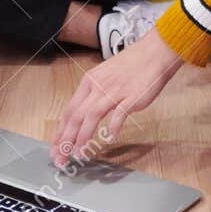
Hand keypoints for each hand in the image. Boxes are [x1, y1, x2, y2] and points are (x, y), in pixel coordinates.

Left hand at [52, 32, 183, 166]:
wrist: (154, 53)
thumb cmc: (131, 66)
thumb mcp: (104, 76)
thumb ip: (93, 94)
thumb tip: (82, 116)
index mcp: (89, 82)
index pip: (69, 110)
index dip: (61, 131)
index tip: (56, 147)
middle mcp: (98, 86)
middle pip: (76, 116)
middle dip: (65, 140)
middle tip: (60, 158)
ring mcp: (114, 91)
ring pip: (91, 115)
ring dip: (83, 136)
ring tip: (79, 154)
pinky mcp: (131, 97)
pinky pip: (119, 114)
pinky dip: (113, 127)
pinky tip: (110, 138)